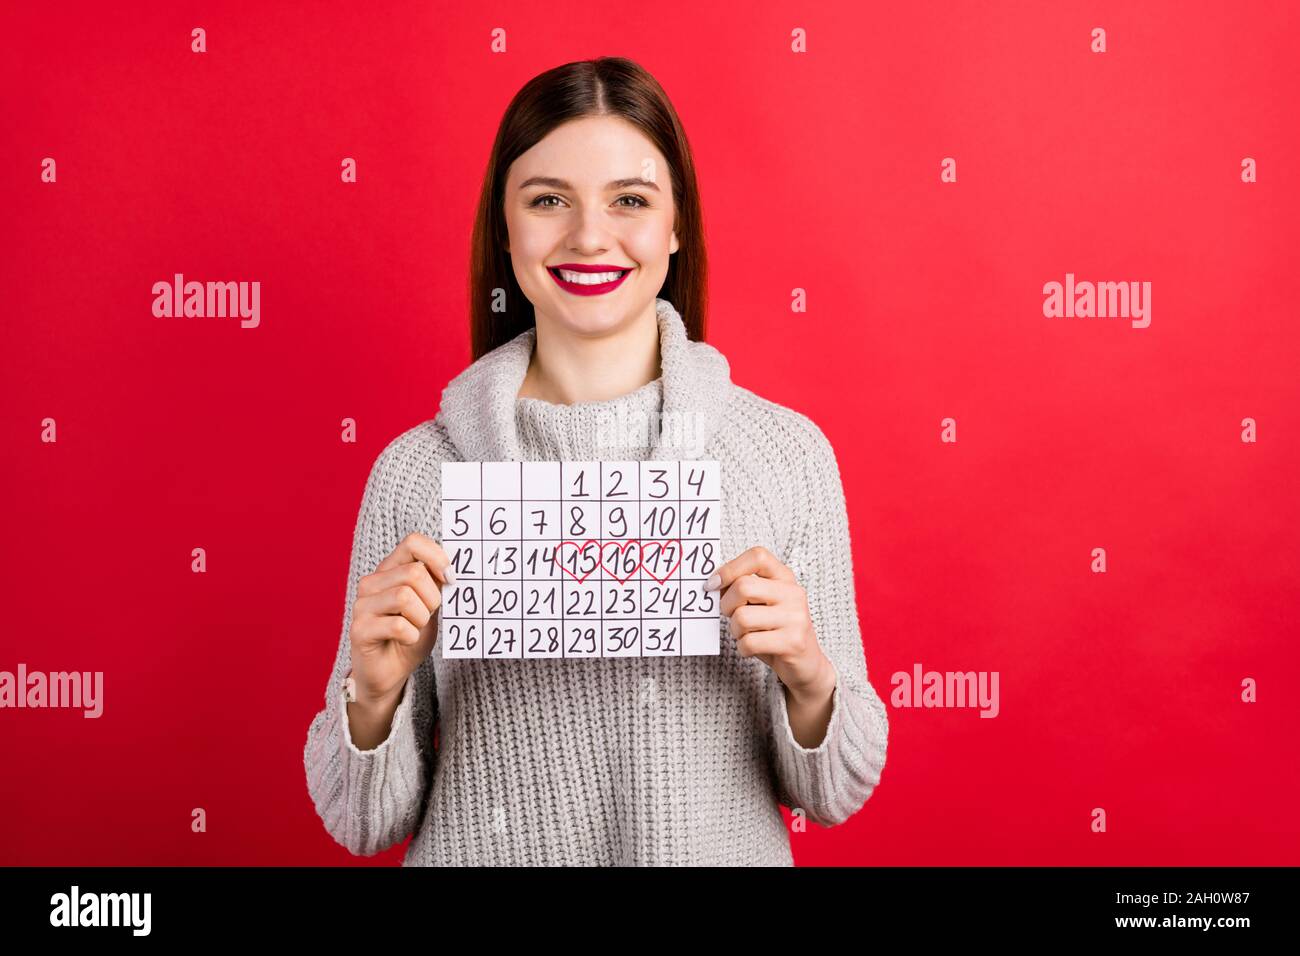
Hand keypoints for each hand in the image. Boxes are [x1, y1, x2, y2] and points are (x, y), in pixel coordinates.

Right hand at [348, 532, 455, 708]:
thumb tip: (453, 567)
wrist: (390, 672)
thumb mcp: (429, 605)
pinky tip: (405, 640)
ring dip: (421, 618)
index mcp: (390, 570)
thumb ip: (436, 584)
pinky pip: (398, 625)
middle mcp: (372, 583)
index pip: (413, 542)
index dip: (437, 557)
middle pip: (414, 573)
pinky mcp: (359, 629)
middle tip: (428, 615)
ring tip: (415, 628)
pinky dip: (411, 636)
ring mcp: (362, 605)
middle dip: (432, 598)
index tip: (450, 578)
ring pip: (405, 596)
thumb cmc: (410, 635)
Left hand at [708, 546, 833, 700]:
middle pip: (743, 586)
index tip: (713, 584)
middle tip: (730, 615)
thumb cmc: (777, 631)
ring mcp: (795, 617)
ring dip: (735, 631)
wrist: (807, 664)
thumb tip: (713, 583)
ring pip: (742, 617)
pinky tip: (753, 649)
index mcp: (785, 578)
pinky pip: (749, 642)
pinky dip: (743, 649)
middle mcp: (793, 593)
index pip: (757, 556)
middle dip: (726, 605)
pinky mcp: (793, 642)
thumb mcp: (763, 603)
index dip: (730, 568)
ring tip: (746, 634)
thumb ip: (742, 589)